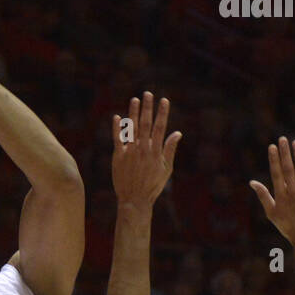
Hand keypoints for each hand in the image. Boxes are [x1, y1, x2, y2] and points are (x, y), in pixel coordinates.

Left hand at [111, 93, 181, 208]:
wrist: (134, 200)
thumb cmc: (152, 185)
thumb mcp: (166, 169)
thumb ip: (170, 149)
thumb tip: (177, 132)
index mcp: (156, 152)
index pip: (160, 128)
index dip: (162, 113)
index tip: (164, 100)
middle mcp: (143, 150)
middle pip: (145, 124)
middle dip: (147, 108)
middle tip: (148, 93)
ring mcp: (130, 153)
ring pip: (131, 129)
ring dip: (133, 113)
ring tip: (135, 99)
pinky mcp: (118, 157)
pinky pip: (117, 140)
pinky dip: (117, 128)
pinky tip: (117, 117)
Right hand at [250, 139, 294, 250]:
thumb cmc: (288, 226)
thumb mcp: (271, 213)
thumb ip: (263, 196)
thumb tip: (252, 182)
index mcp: (280, 197)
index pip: (276, 174)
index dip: (274, 160)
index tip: (272, 146)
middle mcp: (293, 194)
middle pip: (288, 170)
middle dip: (285, 154)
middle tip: (283, 139)